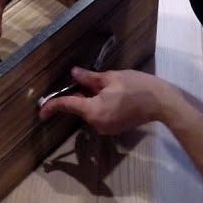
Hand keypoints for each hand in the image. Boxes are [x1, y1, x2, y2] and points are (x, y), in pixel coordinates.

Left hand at [39, 67, 178, 135]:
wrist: (161, 103)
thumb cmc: (136, 87)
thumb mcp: (111, 78)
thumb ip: (89, 78)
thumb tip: (74, 74)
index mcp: (93, 110)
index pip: (67, 106)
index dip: (52, 106)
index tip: (41, 111)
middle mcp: (97, 123)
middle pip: (79, 109)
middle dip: (78, 96)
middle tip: (85, 80)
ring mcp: (106, 128)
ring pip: (90, 112)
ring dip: (90, 100)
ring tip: (105, 85)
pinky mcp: (114, 128)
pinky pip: (99, 116)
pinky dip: (99, 106)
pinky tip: (111, 95)